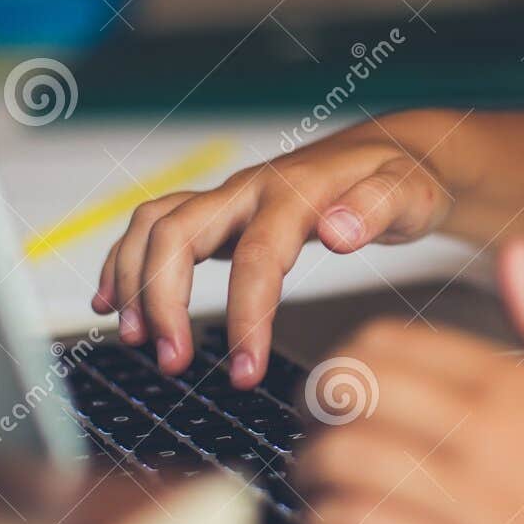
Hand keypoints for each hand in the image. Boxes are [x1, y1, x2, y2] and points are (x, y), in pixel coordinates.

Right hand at [92, 113, 457, 383]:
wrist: (392, 151)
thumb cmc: (405, 178)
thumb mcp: (412, 192)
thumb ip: (378, 209)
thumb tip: (338, 232)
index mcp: (296, 191)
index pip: (259, 256)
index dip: (247, 314)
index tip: (246, 372)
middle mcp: (250, 189)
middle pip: (178, 232)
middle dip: (162, 298)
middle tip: (172, 362)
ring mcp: (230, 198)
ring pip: (154, 225)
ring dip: (134, 280)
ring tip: (134, 339)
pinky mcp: (221, 212)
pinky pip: (156, 228)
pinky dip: (125, 262)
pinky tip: (112, 303)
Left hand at [297, 239, 523, 523]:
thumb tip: (516, 256)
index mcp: (515, 387)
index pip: (386, 345)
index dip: (349, 361)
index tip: (348, 385)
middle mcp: (485, 438)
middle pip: (348, 391)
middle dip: (320, 409)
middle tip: (322, 429)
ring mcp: (470, 509)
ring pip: (342, 460)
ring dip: (313, 470)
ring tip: (318, 482)